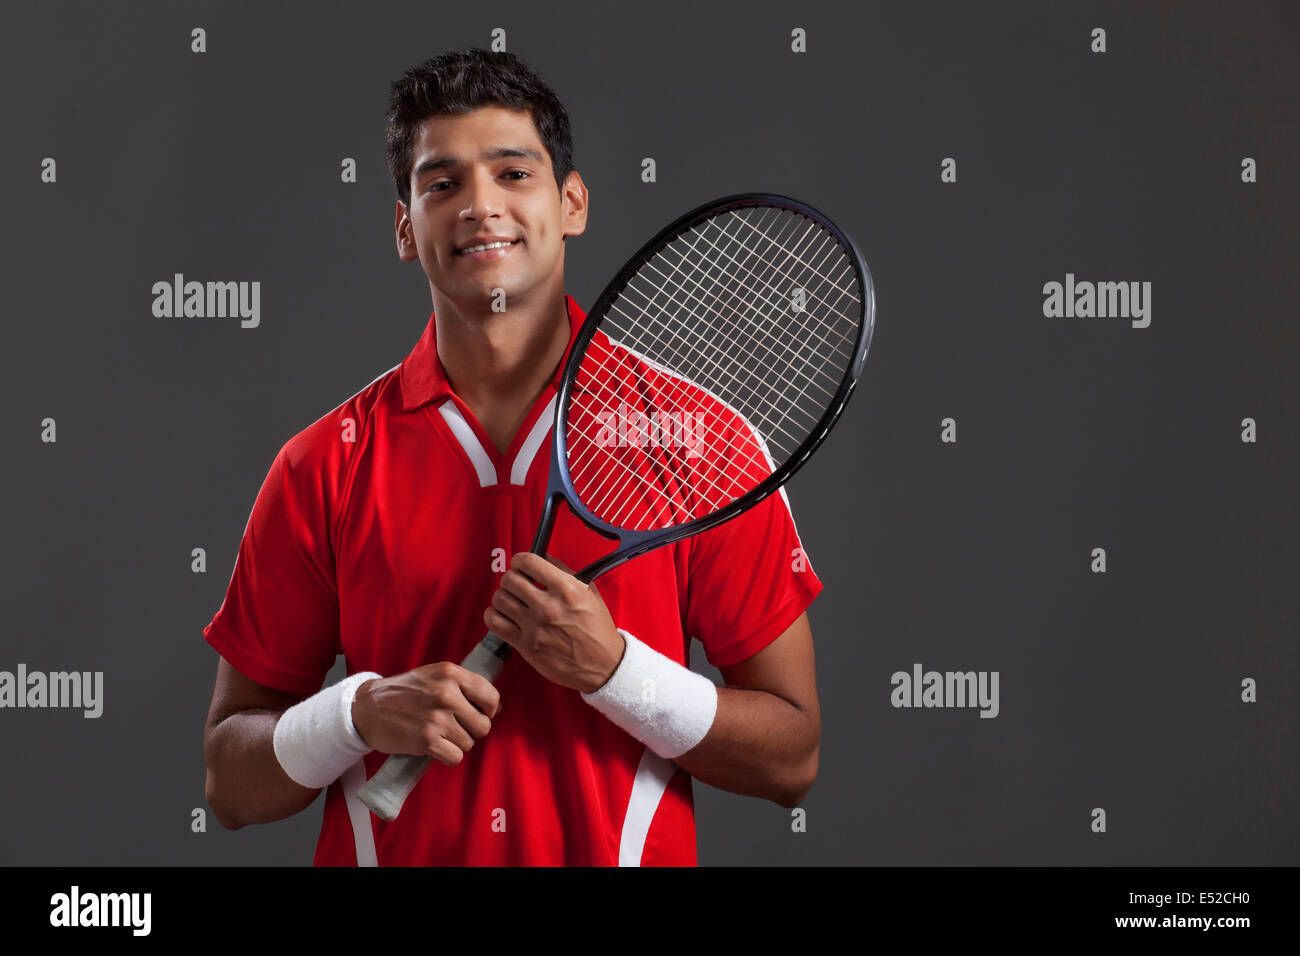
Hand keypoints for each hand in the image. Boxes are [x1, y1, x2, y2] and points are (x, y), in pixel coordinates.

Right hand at [351, 662, 499, 765]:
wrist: (367, 707)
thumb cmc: (404, 692)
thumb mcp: (434, 675)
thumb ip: (464, 685)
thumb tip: (496, 707)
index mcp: (451, 673)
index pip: (491, 697)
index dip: (488, 710)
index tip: (477, 714)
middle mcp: (447, 694)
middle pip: (484, 725)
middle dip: (472, 730)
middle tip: (454, 727)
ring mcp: (437, 718)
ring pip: (470, 743)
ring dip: (457, 743)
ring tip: (439, 733)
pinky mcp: (426, 740)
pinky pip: (455, 757)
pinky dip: (447, 755)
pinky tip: (435, 746)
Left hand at [484, 553, 625, 693]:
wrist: (602, 664)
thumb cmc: (597, 629)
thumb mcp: (589, 592)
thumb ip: (564, 572)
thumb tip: (543, 556)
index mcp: (566, 589)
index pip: (528, 562)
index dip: (520, 560)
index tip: (521, 565)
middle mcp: (549, 606)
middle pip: (510, 579)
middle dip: (511, 578)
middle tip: (517, 584)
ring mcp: (535, 627)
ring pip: (499, 599)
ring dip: (502, 596)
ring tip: (511, 600)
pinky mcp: (526, 645)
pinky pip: (495, 622)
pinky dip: (494, 615)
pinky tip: (504, 615)